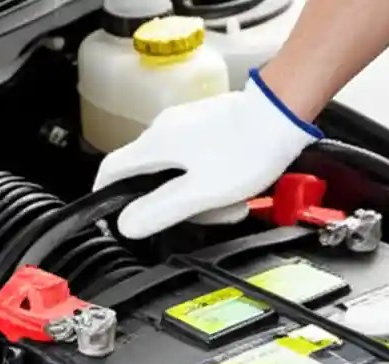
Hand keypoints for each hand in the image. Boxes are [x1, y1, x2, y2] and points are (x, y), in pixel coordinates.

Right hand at [93, 69, 320, 238]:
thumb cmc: (246, 151)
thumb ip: (160, 210)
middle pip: (148, 175)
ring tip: (228, 205)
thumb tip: (126, 224)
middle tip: (199, 218)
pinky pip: (196, 157)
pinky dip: (210, 178)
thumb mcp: (200, 193)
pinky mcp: (207, 123)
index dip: (104, 195)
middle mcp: (164, 130)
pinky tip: (235, 187)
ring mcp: (186, 124)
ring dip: (197, 194)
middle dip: (169, 203)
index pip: (110, 170)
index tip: (110, 214)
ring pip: (177, 169)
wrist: (283, 113)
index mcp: (154, 146)